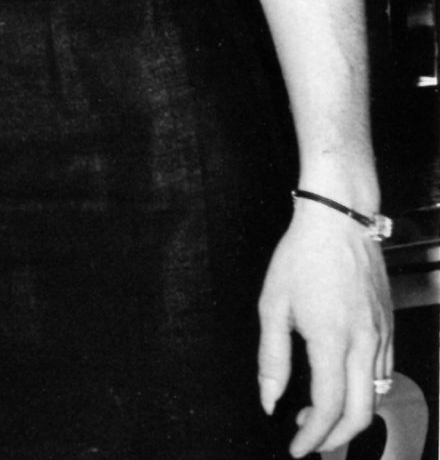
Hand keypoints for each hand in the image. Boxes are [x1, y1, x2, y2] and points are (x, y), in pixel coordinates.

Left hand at [257, 203, 391, 453]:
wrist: (340, 221)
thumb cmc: (301, 257)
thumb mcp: (272, 305)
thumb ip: (271, 358)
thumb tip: (269, 400)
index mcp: (332, 340)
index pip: (329, 406)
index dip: (313, 436)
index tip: (296, 449)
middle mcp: (365, 343)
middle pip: (363, 413)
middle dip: (337, 438)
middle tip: (310, 442)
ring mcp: (382, 336)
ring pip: (377, 396)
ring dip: (350, 416)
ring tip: (317, 413)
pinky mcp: (388, 328)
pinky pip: (383, 373)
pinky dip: (364, 392)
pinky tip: (339, 384)